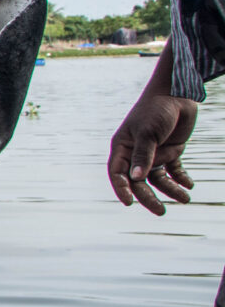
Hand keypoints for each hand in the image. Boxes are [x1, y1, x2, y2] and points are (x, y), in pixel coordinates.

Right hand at [107, 90, 197, 214]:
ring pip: (159, 178)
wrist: (177, 94)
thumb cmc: (156, 110)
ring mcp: (154, 153)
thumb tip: (136, 179)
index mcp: (123, 148)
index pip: (118, 173)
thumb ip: (143, 156)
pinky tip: (189, 185)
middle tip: (161, 212)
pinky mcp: (170, 151)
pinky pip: (174, 170)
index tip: (129, 203)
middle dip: (150, 197)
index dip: (122, 189)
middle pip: (139, 181)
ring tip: (185, 199)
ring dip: (171, 190)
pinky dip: (181, 178)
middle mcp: (136, 154)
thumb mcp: (148, 133)